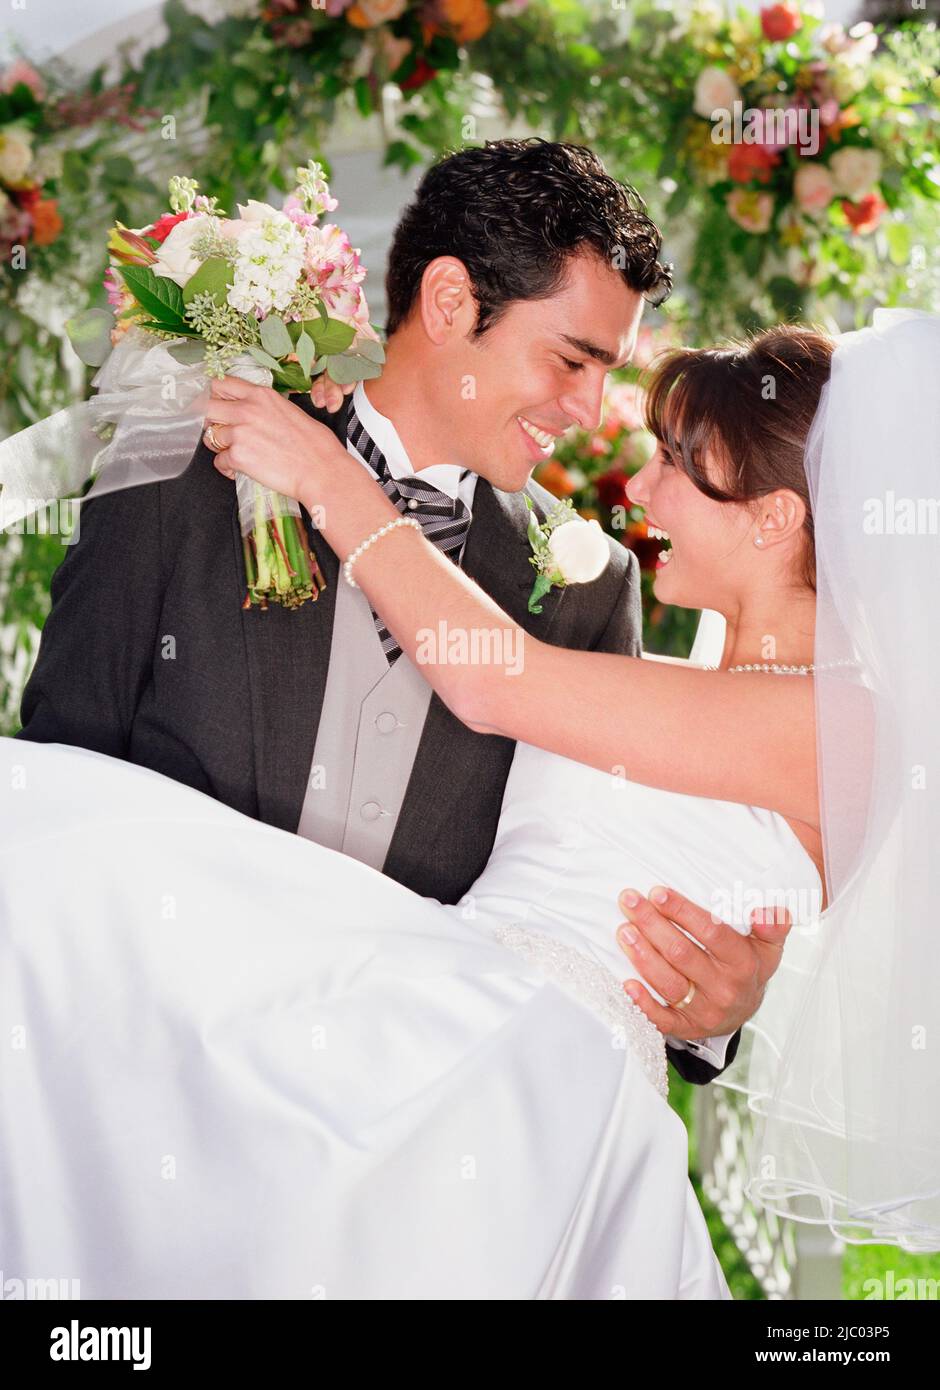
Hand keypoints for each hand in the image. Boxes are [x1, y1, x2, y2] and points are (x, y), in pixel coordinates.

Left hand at [203, 375, 349, 502]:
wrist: (321, 471)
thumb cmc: (315, 445)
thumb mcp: (289, 411)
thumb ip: (263, 407)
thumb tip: (248, 410)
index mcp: (261, 395)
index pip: (220, 384)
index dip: (213, 395)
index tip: (214, 404)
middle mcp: (246, 409)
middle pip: (206, 407)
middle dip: (209, 421)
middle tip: (220, 432)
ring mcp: (240, 432)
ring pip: (210, 436)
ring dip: (221, 447)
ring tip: (238, 455)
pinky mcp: (237, 456)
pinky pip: (219, 461)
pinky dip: (228, 468)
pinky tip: (243, 470)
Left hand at [615, 885, 791, 1040]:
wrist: (743, 1011)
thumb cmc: (748, 968)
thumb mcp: (768, 946)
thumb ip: (772, 925)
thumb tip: (766, 911)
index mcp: (743, 964)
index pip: (711, 933)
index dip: (682, 912)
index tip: (657, 893)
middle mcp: (724, 989)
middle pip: (682, 954)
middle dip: (652, 925)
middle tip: (630, 901)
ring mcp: (705, 1011)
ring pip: (669, 983)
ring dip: (642, 955)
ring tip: (624, 930)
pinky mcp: (687, 1028)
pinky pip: (662, 1019)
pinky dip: (643, 1003)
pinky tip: (626, 983)